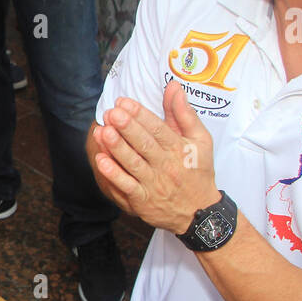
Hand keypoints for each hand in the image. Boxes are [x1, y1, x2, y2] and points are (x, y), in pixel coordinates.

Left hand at [88, 81, 217, 233]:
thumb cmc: (198, 172)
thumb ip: (184, 114)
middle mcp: (166, 166)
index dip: (140, 115)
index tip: (123, 102)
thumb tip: (173, 87)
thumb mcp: (200, 141)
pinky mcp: (143, 201)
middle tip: (112, 113)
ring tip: (103, 132)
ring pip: (133, 164)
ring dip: (117, 148)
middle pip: (144, 144)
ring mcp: (153, 184)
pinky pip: (127, 186)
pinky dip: (114, 175)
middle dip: (127, 128)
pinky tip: (101, 161)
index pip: (158, 129)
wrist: (199, 213)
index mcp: (179, 149)